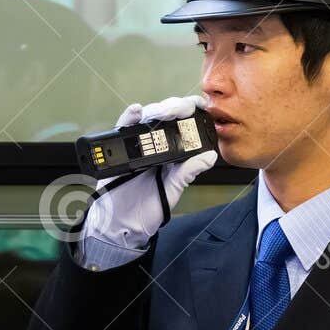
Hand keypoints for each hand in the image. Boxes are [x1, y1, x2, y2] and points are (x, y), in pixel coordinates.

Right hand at [86, 95, 219, 246]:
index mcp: (172, 153)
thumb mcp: (172, 190)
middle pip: (166, 115)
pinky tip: (138, 111)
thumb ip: (188, 173)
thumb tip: (210, 157)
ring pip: (148, 117)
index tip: (199, 107)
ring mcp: (137, 144)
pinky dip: (130, 116)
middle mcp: (156, 145)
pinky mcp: (118, 147)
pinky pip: (123, 126)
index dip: (192, 112)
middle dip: (175, 107)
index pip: (184, 125)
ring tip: (165, 112)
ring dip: (157, 109)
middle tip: (181, 110)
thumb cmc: (146, 209)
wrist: (121, 223)